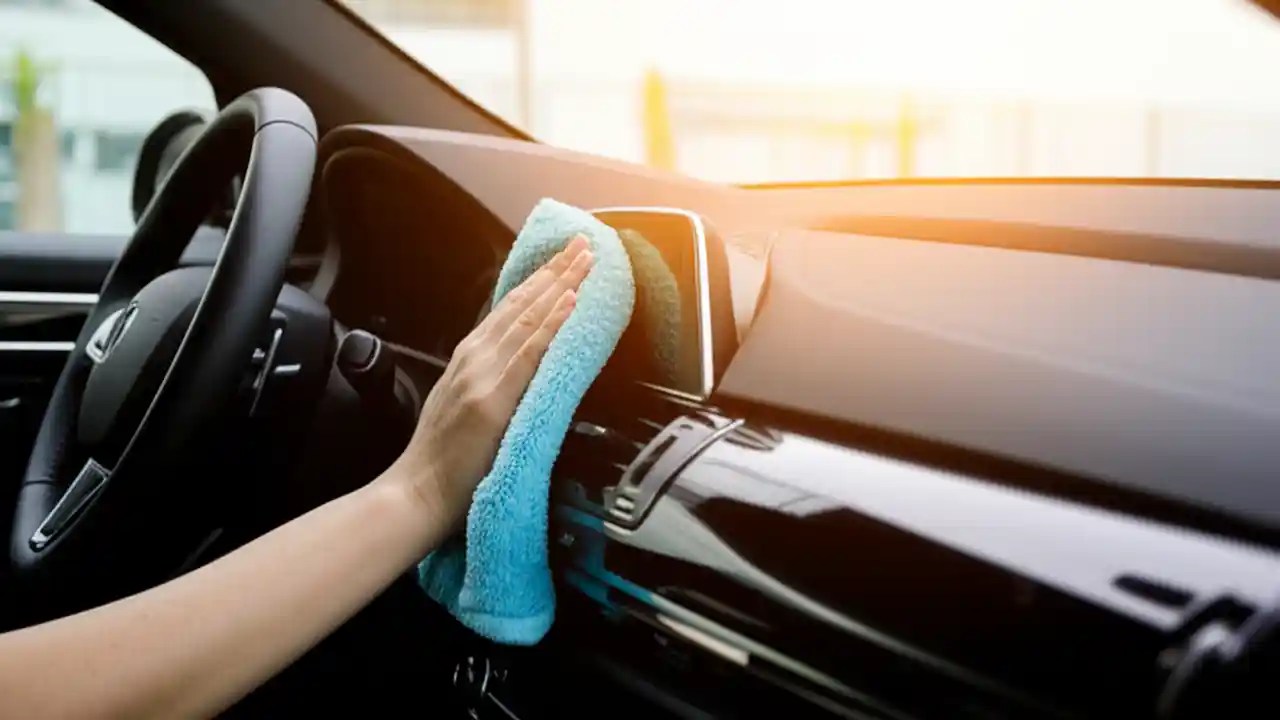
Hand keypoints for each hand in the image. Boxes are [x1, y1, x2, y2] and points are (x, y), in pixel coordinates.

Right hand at [383, 235, 592, 529]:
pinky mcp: (493, 400)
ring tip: (584, 259)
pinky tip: (569, 301)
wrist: (416, 494)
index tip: (562, 258)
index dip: (537, 281)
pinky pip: (530, 353)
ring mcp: (482, 377)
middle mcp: (473, 359)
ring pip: (528, 319)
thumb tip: (518, 367)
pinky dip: (551, 323)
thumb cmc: (440, 461)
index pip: (509, 310)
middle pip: (521, 305)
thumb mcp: (460, 406)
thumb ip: (485, 381)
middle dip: (554, 270)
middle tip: (582, 242)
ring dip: (560, 284)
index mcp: (467, 360)